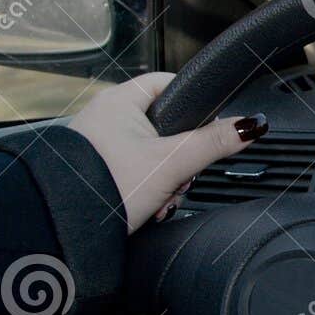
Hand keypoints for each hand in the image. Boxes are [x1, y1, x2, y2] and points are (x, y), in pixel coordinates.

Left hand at [68, 72, 267, 232]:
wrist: (63, 229)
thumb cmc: (106, 188)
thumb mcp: (173, 163)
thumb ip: (214, 142)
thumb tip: (251, 125)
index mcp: (119, 101)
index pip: (170, 85)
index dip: (196, 104)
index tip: (210, 127)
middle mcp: (105, 117)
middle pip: (167, 126)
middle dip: (181, 157)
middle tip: (181, 175)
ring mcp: (98, 143)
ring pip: (154, 152)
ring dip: (167, 177)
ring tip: (162, 196)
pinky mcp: (96, 167)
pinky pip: (136, 168)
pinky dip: (149, 186)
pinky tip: (149, 203)